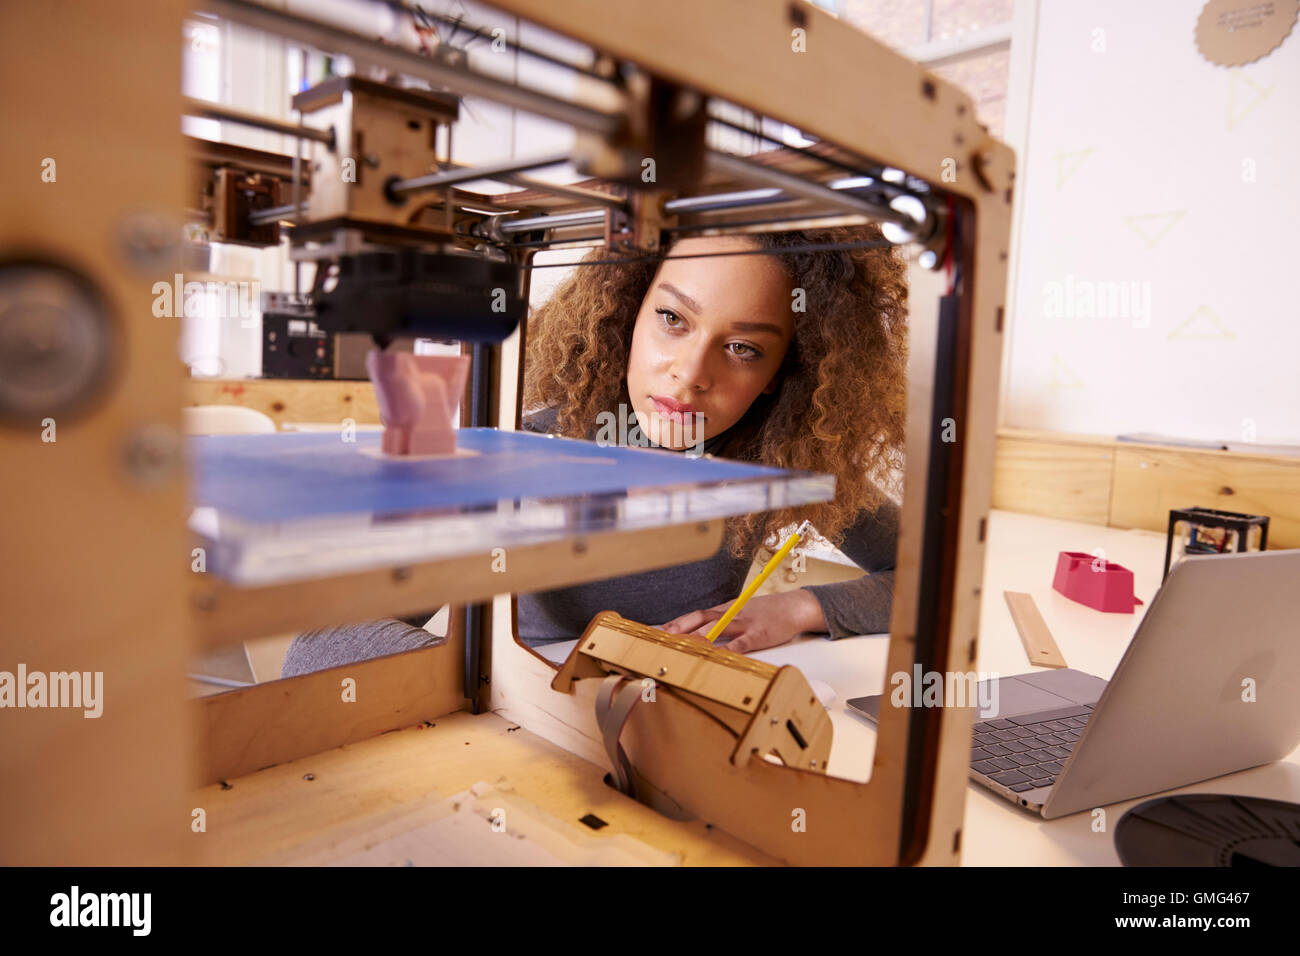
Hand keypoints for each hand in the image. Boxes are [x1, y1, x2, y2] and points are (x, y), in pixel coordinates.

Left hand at [656, 589, 827, 653]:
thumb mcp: (741, 611)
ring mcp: (746, 623)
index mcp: (725, 609)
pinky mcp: (760, 634)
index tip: (659, 632)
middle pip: (701, 618)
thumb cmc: (767, 612)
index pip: (696, 614)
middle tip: (662, 641)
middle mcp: (732, 613)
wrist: (795, 606)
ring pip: (717, 628)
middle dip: (680, 629)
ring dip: (698, 637)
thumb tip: (700, 632)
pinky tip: (719, 656)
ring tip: (682, 647)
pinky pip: (742, 642)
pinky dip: (729, 649)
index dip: (677, 623)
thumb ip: (722, 620)